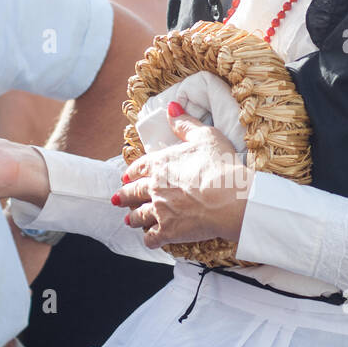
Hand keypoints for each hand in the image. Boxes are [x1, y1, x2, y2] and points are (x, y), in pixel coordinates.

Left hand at [116, 104, 251, 248]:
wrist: (229, 198)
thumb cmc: (221, 165)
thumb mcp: (206, 136)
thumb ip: (185, 123)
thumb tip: (172, 107)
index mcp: (160, 164)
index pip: (139, 168)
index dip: (132, 172)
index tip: (127, 176)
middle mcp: (154, 187)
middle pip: (132, 193)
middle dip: (124, 196)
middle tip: (118, 199)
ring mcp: (159, 210)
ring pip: (138, 216)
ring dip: (132, 218)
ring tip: (129, 220)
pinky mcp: (167, 231)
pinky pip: (151, 238)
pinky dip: (149, 239)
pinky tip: (151, 239)